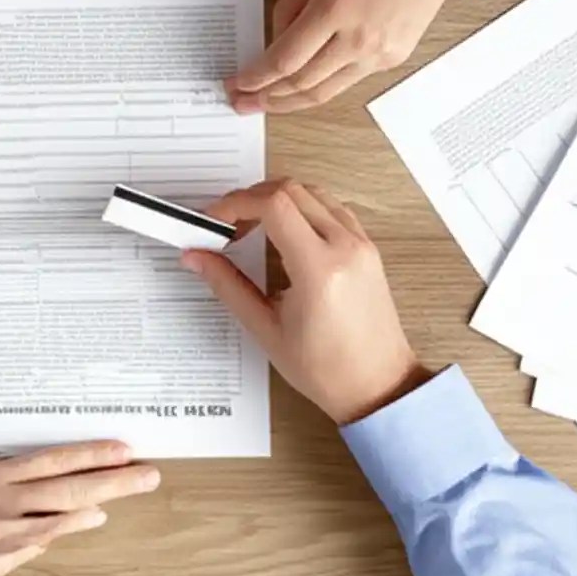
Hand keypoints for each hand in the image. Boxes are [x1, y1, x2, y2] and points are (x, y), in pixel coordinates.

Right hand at [0, 441, 159, 575]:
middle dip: (114, 479)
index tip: (123, 447)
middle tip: (147, 473)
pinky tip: (82, 523)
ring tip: (124, 494)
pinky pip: (32, 546)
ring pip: (57, 516)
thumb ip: (0, 488)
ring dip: (95, 505)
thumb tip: (42, 496)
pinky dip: (58, 532)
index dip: (92, 452)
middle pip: (68, 486)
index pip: (53, 458)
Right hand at [182, 180, 431, 424]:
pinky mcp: (368, 249)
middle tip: (228, 225)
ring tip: (252, 228)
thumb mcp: (266, 329)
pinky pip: (333, 209)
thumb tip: (198, 258)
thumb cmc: (329, 369)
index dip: (235, 204)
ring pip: (313, 193)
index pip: (273, 205)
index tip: (216, 221)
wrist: (378, 385)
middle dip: (251, 198)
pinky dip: (303, 208)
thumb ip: (228, 286)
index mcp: (319, 270)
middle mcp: (346, 248)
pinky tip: (285, 234)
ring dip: (278, 199)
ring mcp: (362, 246)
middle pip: (291, 190)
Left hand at [226, 0, 453, 112]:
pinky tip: (307, 86)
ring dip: (292, 103)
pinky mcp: (394, 57)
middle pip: (302, 84)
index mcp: (335, 10)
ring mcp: (380, 53)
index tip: (238, 85)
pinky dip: (323, 86)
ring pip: (326, 92)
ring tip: (269, 104)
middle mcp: (359, 39)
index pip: (284, 61)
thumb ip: (291, 4)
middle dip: (267, 98)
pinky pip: (350, 80)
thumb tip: (276, 40)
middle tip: (244, 102)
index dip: (256, 78)